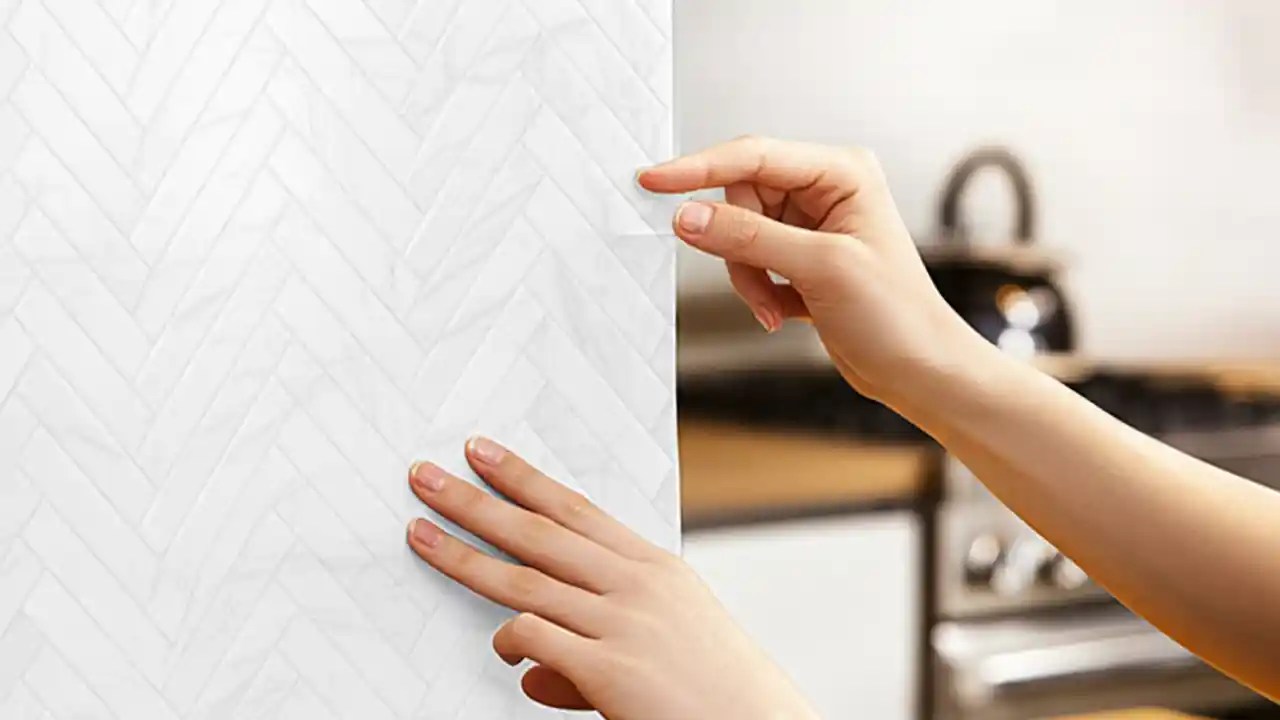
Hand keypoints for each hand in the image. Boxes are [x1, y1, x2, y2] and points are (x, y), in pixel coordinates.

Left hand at [405, 438, 817, 719]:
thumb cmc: (713, 688)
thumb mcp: (665, 642)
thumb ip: (594, 641)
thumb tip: (527, 667)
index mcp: (651, 566)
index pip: (573, 510)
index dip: (522, 479)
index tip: (482, 453)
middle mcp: (635, 585)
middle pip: (537, 532)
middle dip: (475, 500)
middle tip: (425, 475)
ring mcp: (623, 624)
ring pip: (524, 580)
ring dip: (462, 555)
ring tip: (419, 533)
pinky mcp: (611, 671)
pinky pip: (537, 639)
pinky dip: (509, 638)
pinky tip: (503, 647)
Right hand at [639, 136, 983, 405]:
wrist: (919, 370)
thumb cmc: (897, 315)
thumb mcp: (819, 268)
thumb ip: (748, 238)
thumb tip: (688, 216)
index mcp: (842, 172)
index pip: (753, 156)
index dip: (698, 168)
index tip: (653, 180)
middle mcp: (825, 190)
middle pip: (739, 198)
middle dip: (738, 248)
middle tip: (759, 287)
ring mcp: (810, 225)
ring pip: (738, 234)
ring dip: (747, 276)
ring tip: (776, 307)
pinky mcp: (800, 257)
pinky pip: (749, 260)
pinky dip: (757, 290)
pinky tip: (786, 312)